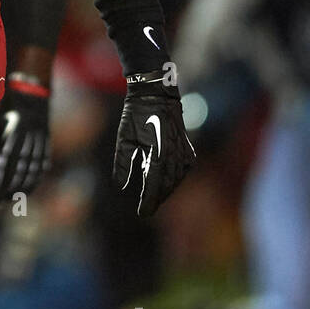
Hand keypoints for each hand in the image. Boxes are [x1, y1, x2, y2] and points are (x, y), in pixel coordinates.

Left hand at [0, 81, 50, 201]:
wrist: (32, 90)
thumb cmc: (6, 105)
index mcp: (16, 127)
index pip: (6, 158)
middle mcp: (31, 134)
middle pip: (20, 167)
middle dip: (9, 187)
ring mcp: (41, 138)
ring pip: (33, 167)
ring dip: (22, 187)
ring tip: (11, 201)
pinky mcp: (47, 141)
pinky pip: (42, 163)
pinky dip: (35, 179)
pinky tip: (28, 191)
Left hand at [113, 75, 194, 217]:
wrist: (157, 94)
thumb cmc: (136, 114)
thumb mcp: (124, 138)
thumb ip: (124, 163)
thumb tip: (122, 186)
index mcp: (158, 151)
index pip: (154, 184)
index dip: (149, 201)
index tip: (142, 214)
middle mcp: (175, 153)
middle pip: (167, 185)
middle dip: (156, 199)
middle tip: (145, 210)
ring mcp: (184, 151)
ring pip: (176, 179)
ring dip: (165, 191)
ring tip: (152, 200)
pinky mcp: (187, 149)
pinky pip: (181, 171)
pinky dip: (173, 180)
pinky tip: (164, 185)